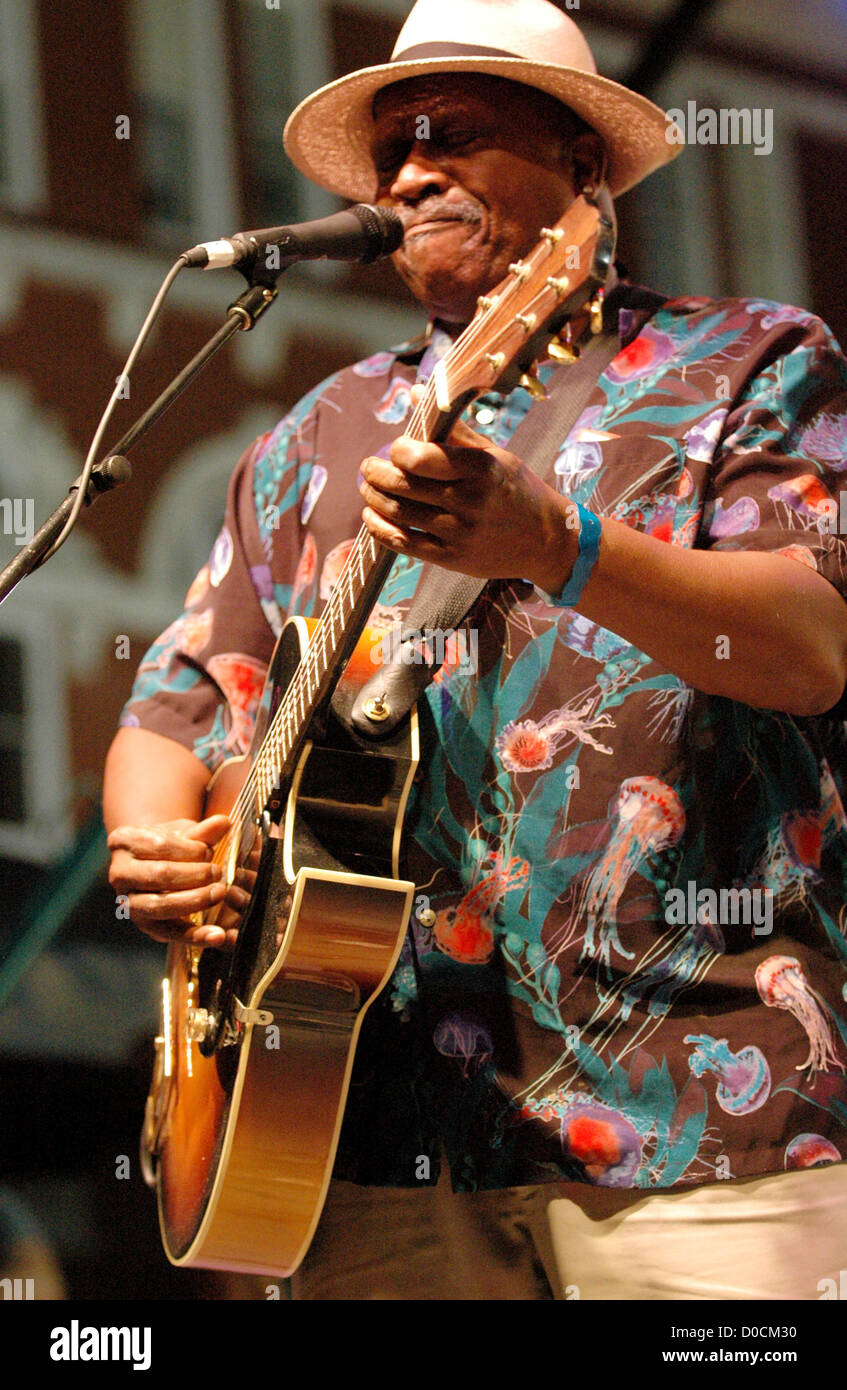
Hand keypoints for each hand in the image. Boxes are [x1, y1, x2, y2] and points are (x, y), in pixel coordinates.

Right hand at [107, 815, 245, 947]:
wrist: (158, 865)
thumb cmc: (172, 843)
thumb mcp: (185, 833)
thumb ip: (203, 831)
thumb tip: (224, 822)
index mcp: (123, 841)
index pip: (159, 845)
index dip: (189, 849)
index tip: (209, 850)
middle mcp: (119, 873)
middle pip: (158, 875)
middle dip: (193, 875)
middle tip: (218, 872)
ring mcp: (129, 902)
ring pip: (160, 906)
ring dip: (194, 901)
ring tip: (220, 893)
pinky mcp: (146, 925)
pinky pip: (171, 933)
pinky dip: (196, 936)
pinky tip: (219, 936)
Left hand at [359, 392, 577, 592]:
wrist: (546, 540)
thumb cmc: (518, 490)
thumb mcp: (496, 455)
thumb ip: (453, 429)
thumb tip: (417, 393)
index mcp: (480, 469)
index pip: (420, 458)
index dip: (398, 450)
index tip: (396, 448)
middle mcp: (468, 501)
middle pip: (403, 485)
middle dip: (375, 472)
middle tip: (369, 466)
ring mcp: (459, 533)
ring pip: (398, 513)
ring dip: (373, 498)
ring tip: (368, 488)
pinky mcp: (452, 558)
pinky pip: (404, 544)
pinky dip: (380, 529)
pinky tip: (372, 516)